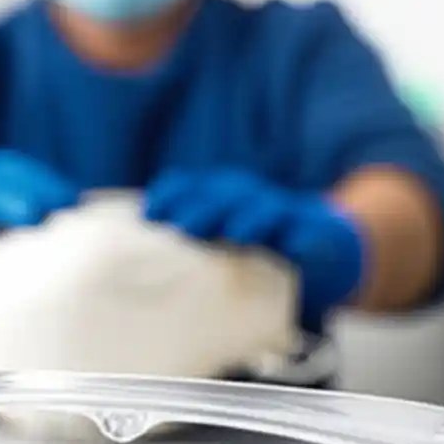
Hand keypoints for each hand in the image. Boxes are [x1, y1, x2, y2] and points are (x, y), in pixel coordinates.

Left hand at [146, 169, 366, 331]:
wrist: (322, 254)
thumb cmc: (249, 255)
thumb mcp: (211, 248)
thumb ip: (173, 249)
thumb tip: (120, 249)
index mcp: (215, 199)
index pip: (186, 188)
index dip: (170, 195)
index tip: (150, 212)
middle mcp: (246, 200)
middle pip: (222, 195)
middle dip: (204, 207)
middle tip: (186, 227)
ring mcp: (282, 214)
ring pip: (263, 209)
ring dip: (250, 218)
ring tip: (238, 233)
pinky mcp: (316, 234)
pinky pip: (309, 233)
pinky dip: (302, 237)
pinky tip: (295, 244)